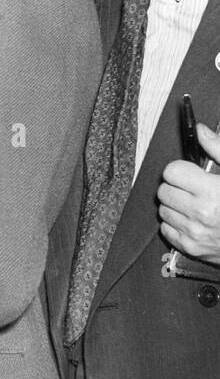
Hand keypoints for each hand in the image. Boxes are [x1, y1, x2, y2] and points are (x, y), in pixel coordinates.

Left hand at [158, 122, 219, 265]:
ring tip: (198, 206)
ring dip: (176, 206)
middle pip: (164, 190)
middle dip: (177, 187)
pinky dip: (177, 224)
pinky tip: (196, 221)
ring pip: (163, 210)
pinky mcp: (190, 248)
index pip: (172, 171)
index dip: (182, 170)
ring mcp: (194, 233)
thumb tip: (200, 131)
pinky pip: (166, 229)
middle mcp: (201, 213)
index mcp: (213, 192)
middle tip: (195, 190)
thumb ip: (219, 150)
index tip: (192, 173)